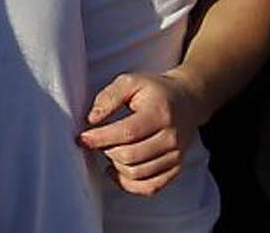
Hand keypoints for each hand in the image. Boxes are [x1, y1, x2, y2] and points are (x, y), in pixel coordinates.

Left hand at [78, 71, 202, 195]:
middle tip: (96, 141)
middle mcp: (171, 138)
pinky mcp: (175, 169)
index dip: (101, 138)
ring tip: (109, 150)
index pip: (127, 133)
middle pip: (130, 156)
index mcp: (160, 113)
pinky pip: (150, 187)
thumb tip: (92, 119)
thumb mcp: (130, 82)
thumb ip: (108, 97)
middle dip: (106, 150)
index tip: (83, 138)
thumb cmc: (155, 91)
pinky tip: (116, 171)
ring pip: (137, 174)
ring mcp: (175, 156)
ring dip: (115, 165)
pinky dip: (128, 184)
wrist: (186, 101)